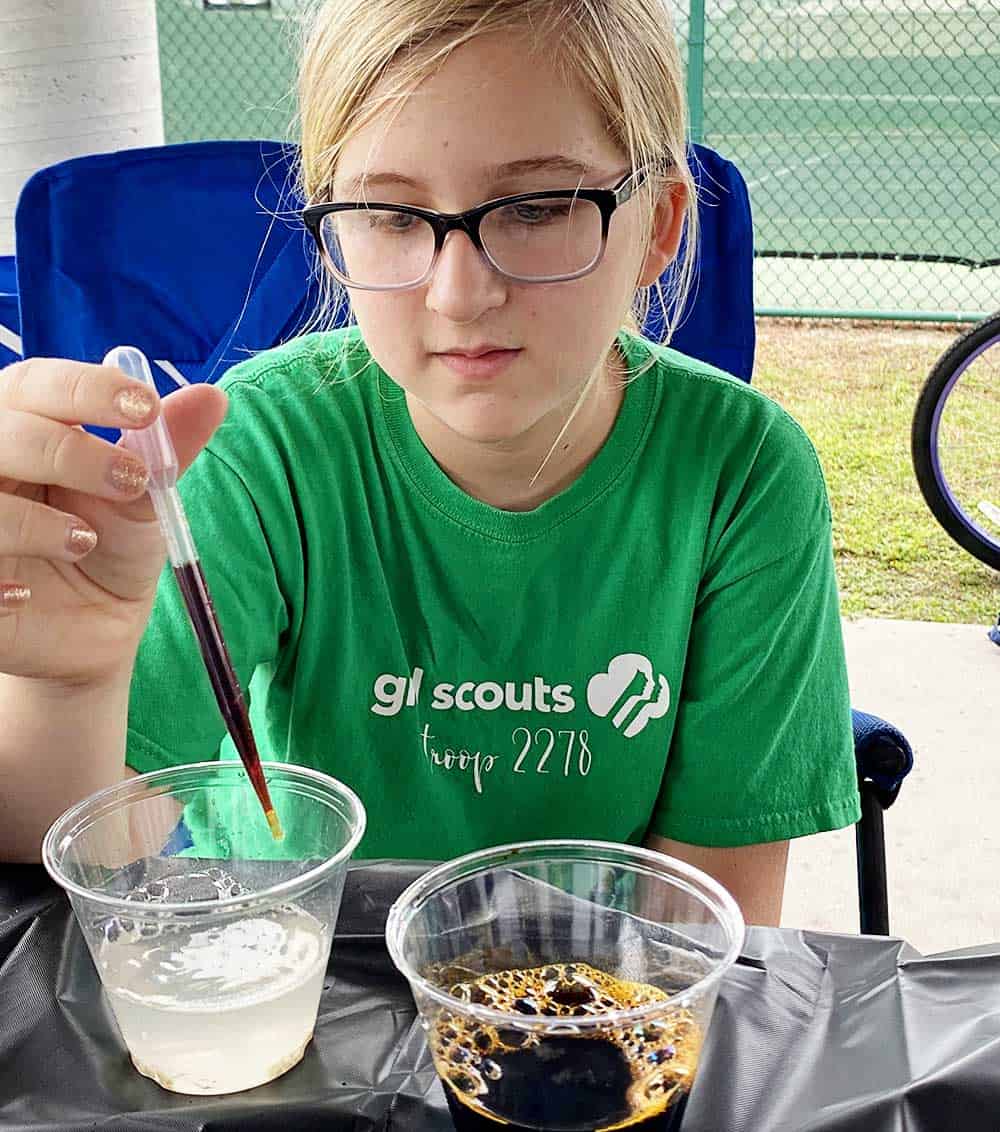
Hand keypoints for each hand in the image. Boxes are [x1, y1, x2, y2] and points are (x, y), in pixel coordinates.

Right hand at [0, 358, 227, 683]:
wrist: (89, 629)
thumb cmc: (108, 548)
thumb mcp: (144, 498)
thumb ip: (168, 448)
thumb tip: (212, 397)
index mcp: (25, 425)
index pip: (35, 384)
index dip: (86, 388)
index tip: (146, 409)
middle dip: (67, 451)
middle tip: (131, 482)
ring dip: (33, 520)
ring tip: (83, 541)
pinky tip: (25, 595)